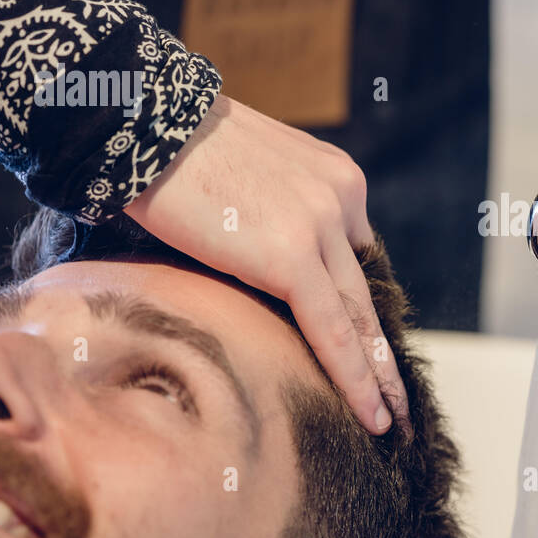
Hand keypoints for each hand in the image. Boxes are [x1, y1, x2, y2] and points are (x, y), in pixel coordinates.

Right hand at [124, 94, 407, 434]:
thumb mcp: (246, 174)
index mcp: (334, 176)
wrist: (139, 118)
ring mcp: (321, 224)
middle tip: (399, 397)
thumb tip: (255, 262)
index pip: (352, 256)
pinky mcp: (293, 255)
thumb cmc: (170, 146)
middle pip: (365, 291)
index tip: (371, 345)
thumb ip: (272, 216)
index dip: (358, 307)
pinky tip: (369, 413)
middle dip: (381, 351)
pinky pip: (333, 331)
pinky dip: (354, 377)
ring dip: (377, 375)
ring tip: (391, 419)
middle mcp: (341, 197)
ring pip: (359, 317)